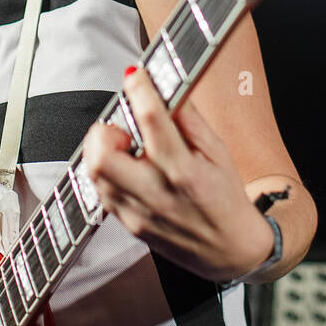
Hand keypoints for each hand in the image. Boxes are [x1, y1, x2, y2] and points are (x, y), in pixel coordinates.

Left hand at [80, 66, 273, 282]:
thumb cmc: (226, 198)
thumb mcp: (218, 153)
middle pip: (103, 156)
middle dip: (105, 130)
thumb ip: (189, 120)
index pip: (153, 121)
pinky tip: (125, 168)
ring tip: (124, 147)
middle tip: (121, 126)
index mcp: (185, 171)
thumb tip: (168, 88)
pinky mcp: (130, 226)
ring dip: (101, 151)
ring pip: (95, 174)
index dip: (140, 90)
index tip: (135, 75)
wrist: (230, 250)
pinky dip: (105, 172)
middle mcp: (157, 194)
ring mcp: (139, 213)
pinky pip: (101, 193)